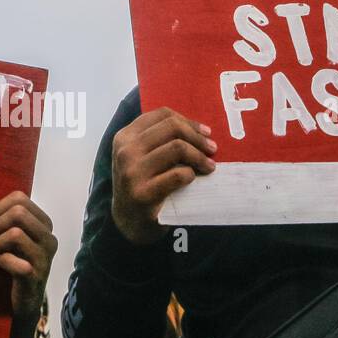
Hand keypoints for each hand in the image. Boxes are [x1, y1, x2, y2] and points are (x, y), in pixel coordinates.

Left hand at [0, 191, 56, 322]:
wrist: (26, 299)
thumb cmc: (16, 263)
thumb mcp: (15, 238)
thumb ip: (8, 220)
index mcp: (44, 223)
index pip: (20, 198)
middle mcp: (49, 237)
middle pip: (18, 212)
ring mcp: (44, 257)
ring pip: (15, 233)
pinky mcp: (35, 275)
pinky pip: (11, 258)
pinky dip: (0, 259)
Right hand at [110, 107, 216, 245]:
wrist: (127, 223)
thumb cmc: (141, 185)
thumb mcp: (140, 156)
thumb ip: (159, 140)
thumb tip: (200, 130)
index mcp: (125, 137)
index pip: (162, 115)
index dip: (188, 121)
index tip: (204, 133)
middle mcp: (125, 151)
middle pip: (172, 128)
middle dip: (198, 137)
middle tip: (212, 149)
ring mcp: (132, 172)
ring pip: (177, 148)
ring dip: (199, 156)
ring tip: (209, 166)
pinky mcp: (143, 194)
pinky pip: (178, 174)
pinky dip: (191, 174)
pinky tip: (193, 179)